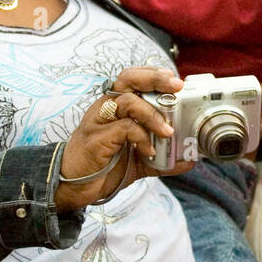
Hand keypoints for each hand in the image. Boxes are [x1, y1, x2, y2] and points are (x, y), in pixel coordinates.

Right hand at [55, 68, 194, 209]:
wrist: (73, 186)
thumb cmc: (103, 166)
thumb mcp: (138, 161)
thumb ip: (162, 158)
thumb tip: (188, 159)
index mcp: (114, 107)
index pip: (133, 79)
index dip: (154, 74)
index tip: (175, 80)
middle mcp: (105, 108)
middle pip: (128, 79)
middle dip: (155, 79)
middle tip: (176, 87)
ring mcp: (98, 121)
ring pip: (127, 101)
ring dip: (153, 114)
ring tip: (168, 132)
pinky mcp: (96, 138)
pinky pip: (123, 128)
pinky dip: (142, 137)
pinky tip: (149, 151)